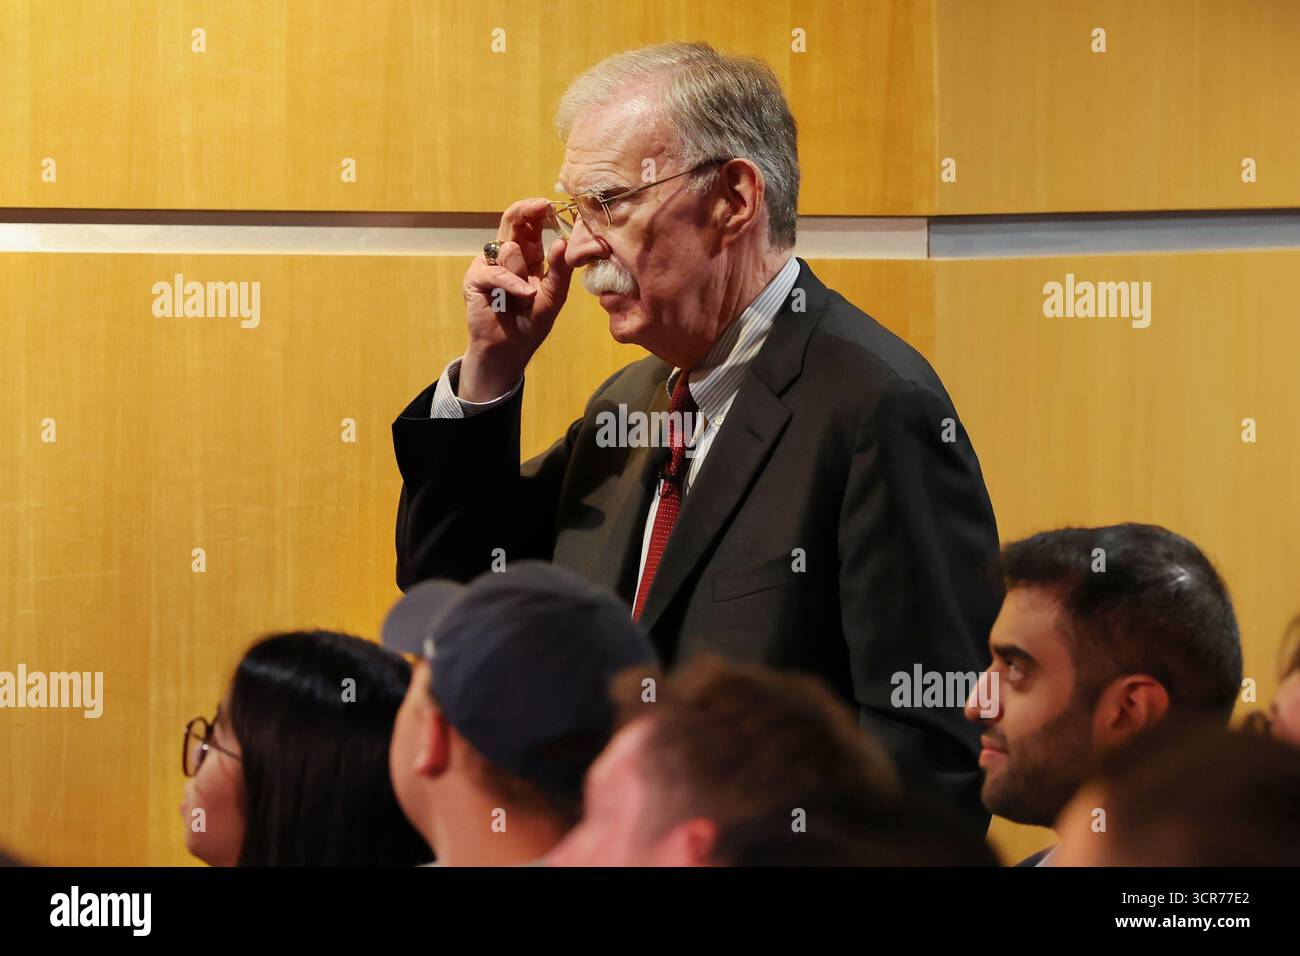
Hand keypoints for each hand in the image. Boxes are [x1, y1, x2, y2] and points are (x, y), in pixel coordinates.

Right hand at [459, 198, 573, 401]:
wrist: (509, 350)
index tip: (552, 204)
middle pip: (511, 220)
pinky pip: (497, 273)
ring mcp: (489, 265)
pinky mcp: (475, 279)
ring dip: (523, 273)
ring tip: (527, 297)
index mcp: (527, 256)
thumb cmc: (531, 323)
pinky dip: (513, 285)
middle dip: (526, 211)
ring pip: (509, 250)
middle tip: (542, 205)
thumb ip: (559, 270)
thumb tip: (561, 242)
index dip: (538, 212)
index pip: (530, 225)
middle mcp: (506, 256)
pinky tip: (524, 296)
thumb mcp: (553, 296)